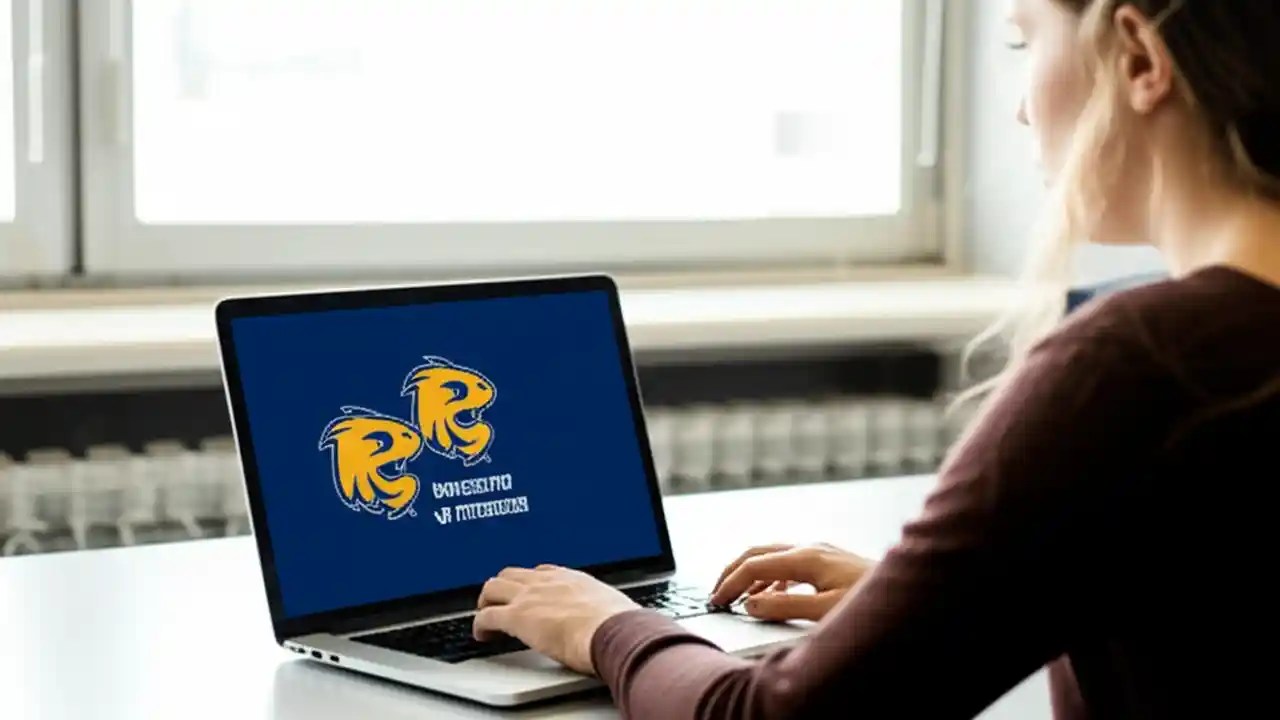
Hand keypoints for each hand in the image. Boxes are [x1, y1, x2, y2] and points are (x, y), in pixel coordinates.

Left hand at [473, 565, 639, 673]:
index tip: (529, 594)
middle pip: (512, 574)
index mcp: (573, 579)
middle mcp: (549, 582)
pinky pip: (486, 616)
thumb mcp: (613, 610)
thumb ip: (604, 613)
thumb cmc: (621, 625)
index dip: (530, 583)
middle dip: (502, 588)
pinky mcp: (518, 617)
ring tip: (485, 615)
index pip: (542, 572)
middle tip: (499, 603)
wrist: (616, 631)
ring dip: (486, 601)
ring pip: (493, 587)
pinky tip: (481, 636)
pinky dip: (479, 625)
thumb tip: (615, 625)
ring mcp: (531, 597)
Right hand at [710, 543, 874, 621]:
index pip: (754, 566)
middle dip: (732, 571)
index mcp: (806, 557)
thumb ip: (785, 607)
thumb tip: (750, 605)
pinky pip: (787, 565)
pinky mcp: (827, 561)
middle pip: (757, 553)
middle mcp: (810, 548)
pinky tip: (768, 596)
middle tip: (715, 593)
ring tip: (735, 596)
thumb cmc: (872, 602)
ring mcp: (819, 552)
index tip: (716, 601)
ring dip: (750, 574)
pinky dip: (769, 578)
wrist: (911, 593)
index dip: (730, 584)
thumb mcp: (825, 610)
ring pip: (771, 556)